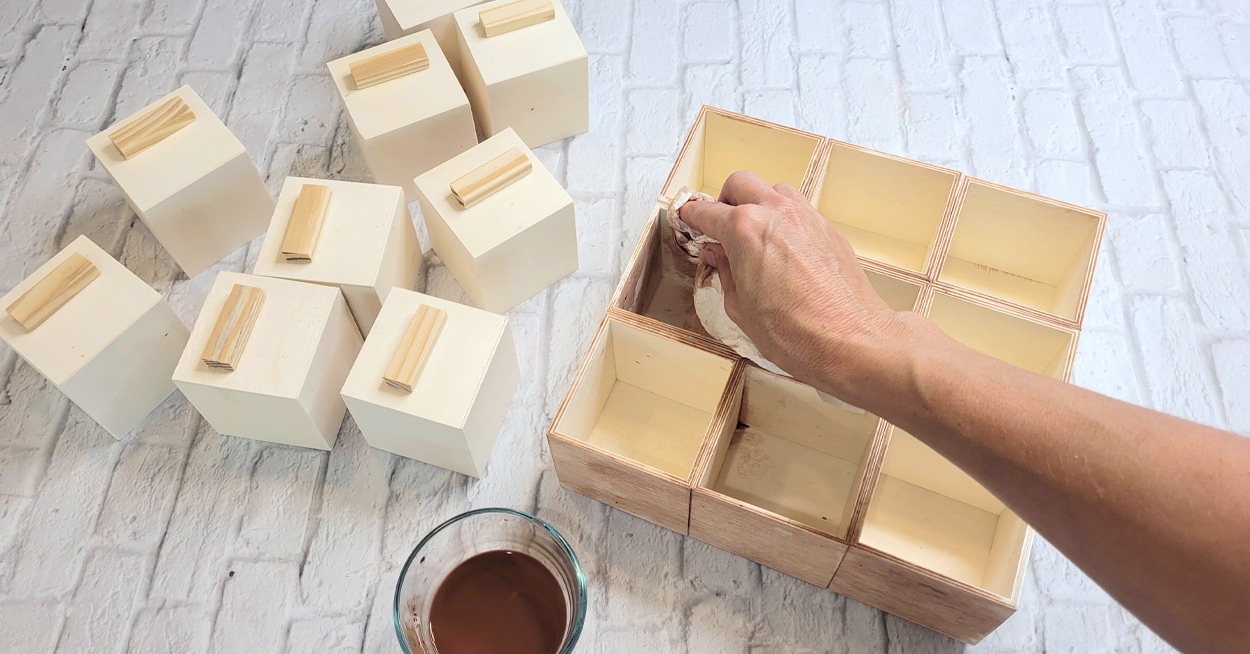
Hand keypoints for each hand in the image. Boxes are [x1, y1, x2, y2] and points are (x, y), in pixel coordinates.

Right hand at [678, 171, 931, 407]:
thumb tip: (720, 255)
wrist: (851, 340)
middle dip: (725, 200)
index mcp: (744, 230)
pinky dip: (784, 219)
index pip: (707, 211)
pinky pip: (799, 209)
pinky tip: (783, 249)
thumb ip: (726, 274)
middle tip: (720, 225)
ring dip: (758, 203)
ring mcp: (806, 217)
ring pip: (773, 190)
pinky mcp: (828, 229)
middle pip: (740, 183)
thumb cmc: (795, 333)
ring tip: (754, 235)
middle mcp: (775, 212)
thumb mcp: (741, 310)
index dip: (692, 216)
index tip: (687, 218)